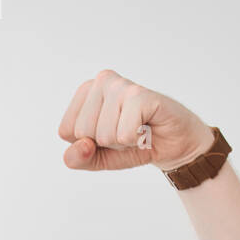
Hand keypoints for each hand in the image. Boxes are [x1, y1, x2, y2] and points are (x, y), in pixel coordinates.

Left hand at [58, 70, 214, 172]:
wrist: (173, 145)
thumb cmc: (133, 145)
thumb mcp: (97, 158)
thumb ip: (78, 157)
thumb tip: (82, 146)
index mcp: (86, 92)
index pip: (66, 131)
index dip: (88, 144)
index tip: (109, 133)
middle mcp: (101, 81)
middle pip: (83, 132)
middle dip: (106, 143)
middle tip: (126, 131)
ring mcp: (121, 85)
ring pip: (103, 135)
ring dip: (123, 142)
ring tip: (137, 129)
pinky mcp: (140, 95)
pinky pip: (124, 135)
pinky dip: (137, 141)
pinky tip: (147, 127)